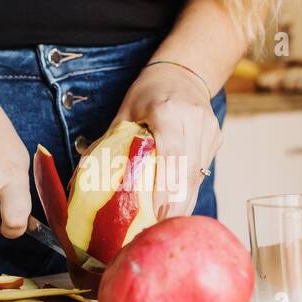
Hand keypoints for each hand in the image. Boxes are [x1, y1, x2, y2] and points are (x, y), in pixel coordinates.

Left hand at [113, 63, 219, 218]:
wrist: (184, 71)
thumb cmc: (149, 92)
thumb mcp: (125, 112)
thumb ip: (112, 143)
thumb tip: (86, 175)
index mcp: (168, 112)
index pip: (171, 155)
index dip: (166, 188)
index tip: (158, 214)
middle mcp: (194, 120)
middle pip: (188, 173)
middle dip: (175, 206)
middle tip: (158, 231)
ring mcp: (209, 130)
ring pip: (198, 177)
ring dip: (183, 203)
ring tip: (166, 225)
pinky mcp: (216, 139)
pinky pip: (202, 171)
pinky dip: (188, 189)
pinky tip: (176, 206)